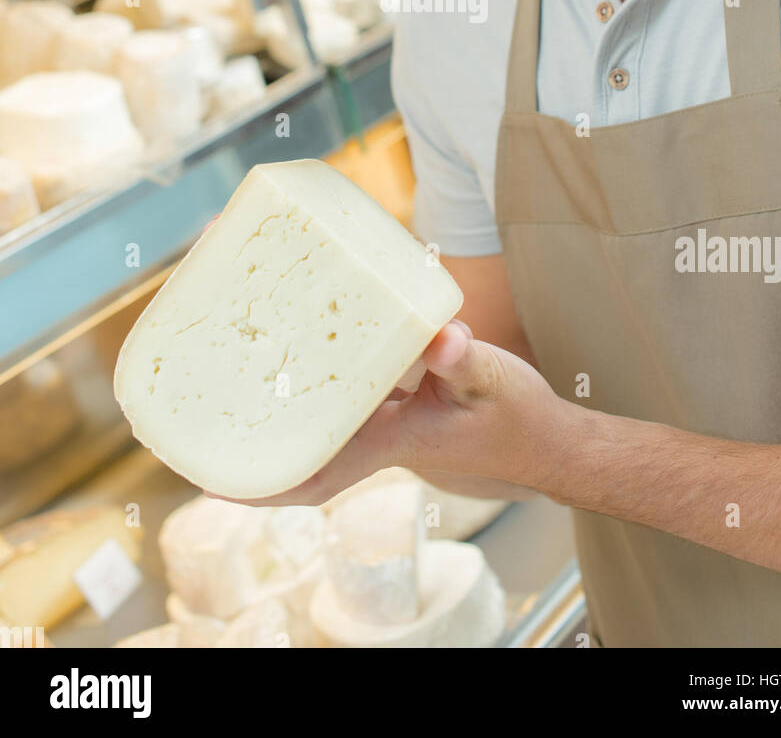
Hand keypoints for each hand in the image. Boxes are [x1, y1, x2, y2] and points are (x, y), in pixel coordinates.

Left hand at [206, 319, 566, 507]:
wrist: (544, 439)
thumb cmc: (516, 421)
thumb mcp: (493, 384)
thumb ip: (465, 362)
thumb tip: (440, 341)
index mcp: (387, 444)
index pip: (312, 476)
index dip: (259, 486)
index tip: (209, 484)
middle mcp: (373, 435)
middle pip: (297, 440)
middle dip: (249, 427)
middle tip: (198, 393)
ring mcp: (381, 420)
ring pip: (316, 413)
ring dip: (278, 391)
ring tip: (233, 349)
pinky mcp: (394, 401)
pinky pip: (341, 388)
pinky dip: (317, 366)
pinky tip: (303, 332)